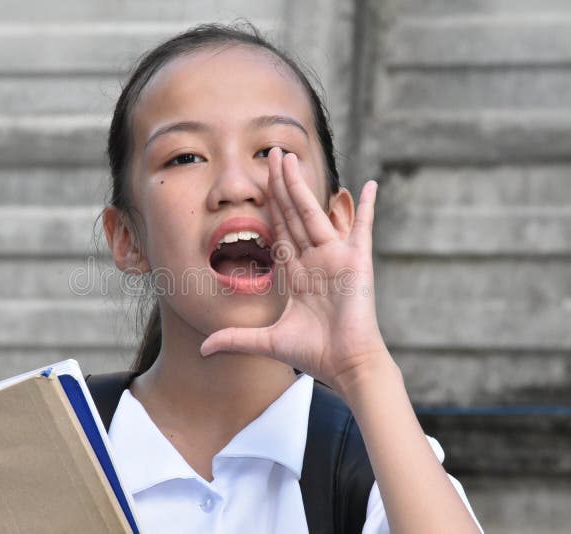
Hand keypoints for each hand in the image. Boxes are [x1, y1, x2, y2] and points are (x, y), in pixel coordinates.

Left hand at [201, 148, 389, 389]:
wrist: (345, 365)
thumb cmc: (314, 354)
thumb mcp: (267, 342)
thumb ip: (235, 339)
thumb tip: (201, 349)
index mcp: (297, 273)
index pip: (279, 230)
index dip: (269, 204)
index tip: (261, 181)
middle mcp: (315, 260)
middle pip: (294, 214)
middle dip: (281, 184)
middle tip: (273, 154)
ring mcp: (336, 258)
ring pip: (314, 213)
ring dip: (302, 185)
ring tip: (291, 159)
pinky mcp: (357, 262)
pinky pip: (362, 228)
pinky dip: (366, 208)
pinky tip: (369, 185)